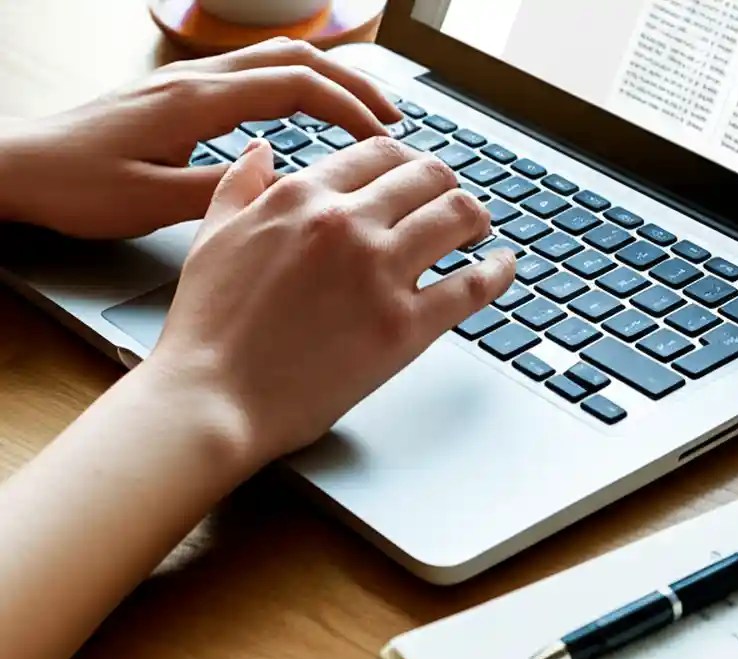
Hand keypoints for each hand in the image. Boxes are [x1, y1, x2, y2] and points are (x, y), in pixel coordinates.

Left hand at [0, 38, 400, 238]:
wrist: (15, 166)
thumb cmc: (73, 186)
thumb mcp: (150, 203)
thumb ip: (220, 193)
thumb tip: (281, 185)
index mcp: (196, 102)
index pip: (295, 86)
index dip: (349, 109)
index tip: (384, 140)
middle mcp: (196, 79)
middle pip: (296, 57)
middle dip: (354, 84)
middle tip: (395, 119)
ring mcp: (187, 81)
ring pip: (276, 58)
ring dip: (329, 80)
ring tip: (367, 113)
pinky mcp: (180, 94)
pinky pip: (255, 73)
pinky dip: (299, 87)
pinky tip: (310, 115)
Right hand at [145, 137, 515, 468]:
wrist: (213, 399)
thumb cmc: (207, 328)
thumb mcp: (210, 238)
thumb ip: (240, 187)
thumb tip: (263, 151)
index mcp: (302, 197)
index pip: (380, 154)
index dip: (408, 163)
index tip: (416, 178)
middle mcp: (347, 224)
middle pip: (429, 177)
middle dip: (447, 186)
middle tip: (452, 203)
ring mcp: (381, 273)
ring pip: (458, 218)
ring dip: (476, 219)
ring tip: (478, 231)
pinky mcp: (406, 325)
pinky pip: (472, 286)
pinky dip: (497, 272)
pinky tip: (502, 266)